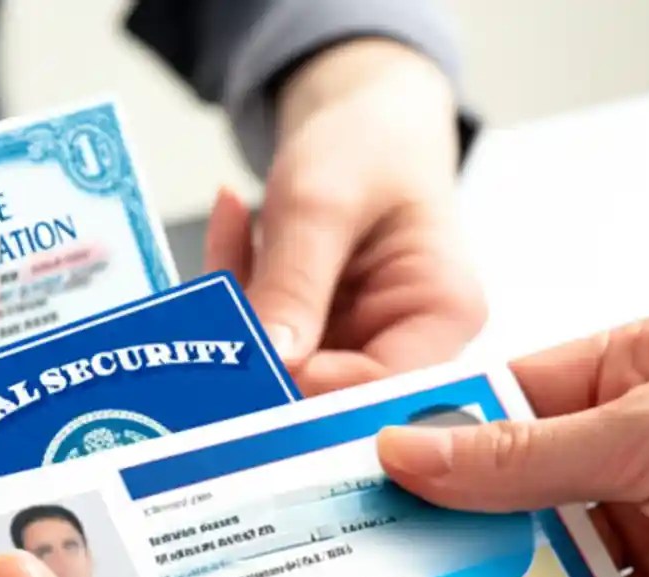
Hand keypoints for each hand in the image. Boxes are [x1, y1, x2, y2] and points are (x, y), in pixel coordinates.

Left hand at [206, 38, 485, 395]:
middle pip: (323, 389)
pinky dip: (232, 284)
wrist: (365, 115)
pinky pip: (257, 333)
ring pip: (276, 364)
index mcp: (440, 313)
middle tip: (207, 305)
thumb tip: (272, 362)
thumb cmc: (368, 145)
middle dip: (257, 354)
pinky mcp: (312, 334)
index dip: (309, 389)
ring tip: (228, 227)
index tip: (244, 366)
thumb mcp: (322, 203)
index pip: (379, 389)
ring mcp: (354, 343)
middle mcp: (406, 342)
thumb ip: (295, 282)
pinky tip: (232, 219)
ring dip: (235, 308)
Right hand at [378, 316, 648, 576]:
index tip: (371, 464)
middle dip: (479, 528)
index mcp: (633, 367)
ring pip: (561, 556)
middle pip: (520, 483)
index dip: (437, 431)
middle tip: (418, 557)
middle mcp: (639, 438)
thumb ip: (522, 453)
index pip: (504, 396)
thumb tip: (408, 449)